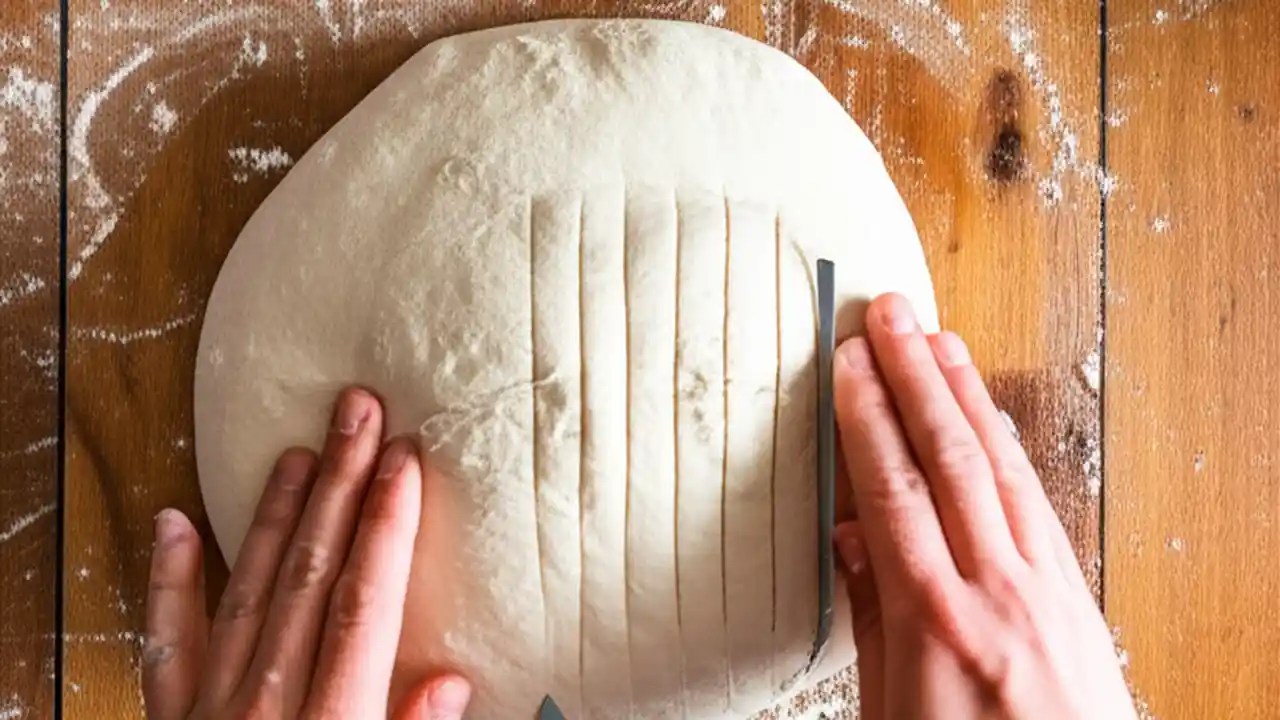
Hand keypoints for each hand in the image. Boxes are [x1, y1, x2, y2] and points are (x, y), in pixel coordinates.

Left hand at [143, 388, 470, 718]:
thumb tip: (450, 682)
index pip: (366, 601)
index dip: (387, 523)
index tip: (403, 460)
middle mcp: (266, 706)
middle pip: (310, 575)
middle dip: (340, 486)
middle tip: (357, 415)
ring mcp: (210, 712)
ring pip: (248, 592)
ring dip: (277, 515)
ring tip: (299, 452)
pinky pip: (165, 642)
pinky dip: (169, 580)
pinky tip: (173, 522)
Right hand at [833, 294, 1133, 719]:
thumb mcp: (887, 709)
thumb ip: (874, 617)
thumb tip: (852, 537)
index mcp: (937, 621)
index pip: (894, 489)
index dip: (869, 416)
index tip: (850, 363)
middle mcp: (997, 592)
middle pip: (951, 459)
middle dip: (916, 376)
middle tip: (891, 315)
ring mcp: (1046, 590)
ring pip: (1002, 468)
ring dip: (967, 396)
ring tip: (940, 341)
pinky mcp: (1076, 597)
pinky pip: (1038, 502)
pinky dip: (1009, 447)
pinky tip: (990, 416)